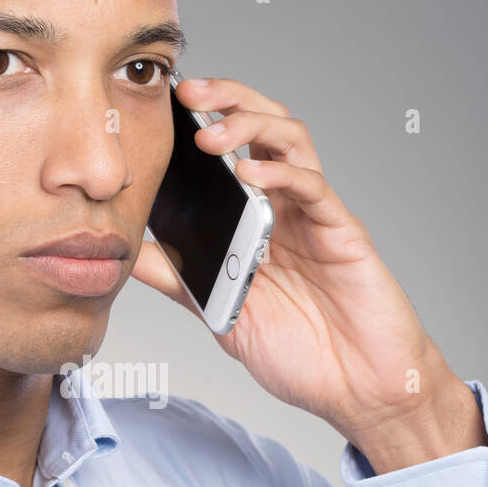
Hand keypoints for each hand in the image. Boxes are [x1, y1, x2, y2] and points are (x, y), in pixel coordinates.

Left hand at [130, 76, 486, 467]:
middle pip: (264, 127)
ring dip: (251, 126)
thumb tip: (128, 254)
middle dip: (228, 100)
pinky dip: (282, 174)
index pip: (233, 150)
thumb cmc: (303, 355)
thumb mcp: (221, 314)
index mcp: (259, 220)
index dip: (204, 119)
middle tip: (187, 94)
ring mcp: (316, 217)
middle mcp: (289, 208)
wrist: (359, 392)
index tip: (163, 107)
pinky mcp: (344, 233)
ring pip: (292, 141)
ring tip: (212, 134)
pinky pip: (313, 188)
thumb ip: (181, 280)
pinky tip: (251, 175)